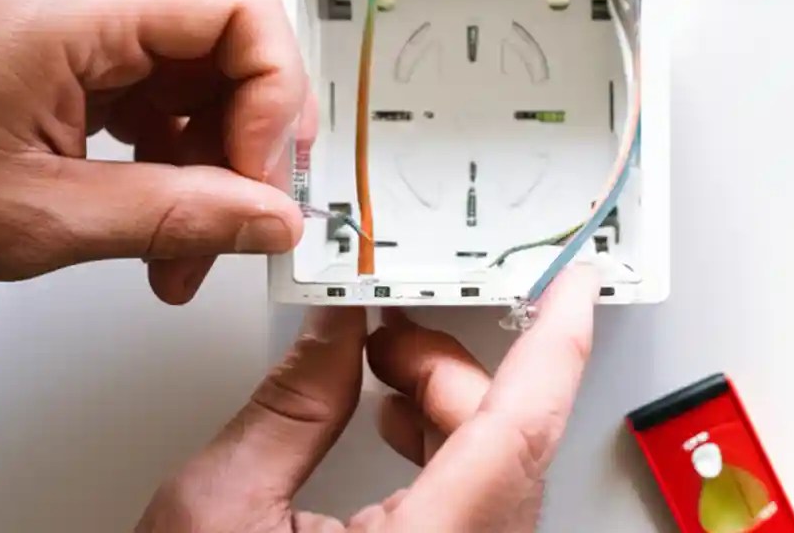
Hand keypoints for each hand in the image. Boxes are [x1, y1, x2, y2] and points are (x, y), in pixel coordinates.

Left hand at [0, 0, 312, 299]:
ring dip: (197, 159)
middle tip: (235, 223)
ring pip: (181, 71)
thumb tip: (264, 220)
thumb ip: (169, 215)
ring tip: (175, 245)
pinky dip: (152, 148)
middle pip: (222, 41)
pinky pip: (132, 82)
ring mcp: (54, 13)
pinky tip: (136, 210)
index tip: (262, 184)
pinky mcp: (37, 41)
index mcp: (75, 10)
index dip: (275, 101)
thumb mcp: (31, 218)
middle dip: (242, 143)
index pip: (241, 8)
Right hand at [137, 264, 599, 531]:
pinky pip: (481, 506)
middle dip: (451, 370)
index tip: (574, 284)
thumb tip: (332, 329)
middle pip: (506, 445)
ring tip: (380, 375)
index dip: (555, 344)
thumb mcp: (218, 510)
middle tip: (388, 330)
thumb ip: (288, 405)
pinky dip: (449, 453)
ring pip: (499, 475)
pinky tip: (398, 428)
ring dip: (450, 409)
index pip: (518, 430)